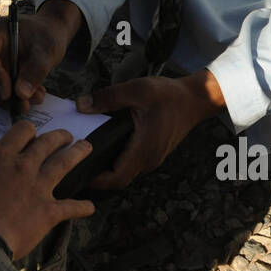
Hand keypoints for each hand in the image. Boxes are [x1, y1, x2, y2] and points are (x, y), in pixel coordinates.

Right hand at [0, 0, 82, 116]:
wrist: (49, 33)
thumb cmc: (47, 35)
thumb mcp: (47, 51)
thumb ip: (35, 71)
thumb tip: (21, 95)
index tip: (9, 93)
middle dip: (1, 94)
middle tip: (24, 105)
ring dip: (9, 99)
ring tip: (35, 98)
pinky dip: (13, 97)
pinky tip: (33, 95)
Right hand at [0, 121, 94, 259]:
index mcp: (0, 157)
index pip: (21, 132)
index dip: (27, 129)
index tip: (30, 129)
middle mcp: (24, 167)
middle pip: (47, 143)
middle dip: (58, 136)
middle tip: (66, 134)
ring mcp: (40, 189)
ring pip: (65, 165)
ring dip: (78, 154)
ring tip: (88, 147)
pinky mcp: (49, 213)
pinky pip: (71, 208)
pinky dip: (82, 207)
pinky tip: (91, 206)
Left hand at [76, 70, 224, 190]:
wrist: (196, 98)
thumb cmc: (169, 95)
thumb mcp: (137, 89)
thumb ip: (108, 98)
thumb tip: (81, 105)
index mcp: (144, 149)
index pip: (116, 178)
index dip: (96, 180)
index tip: (77, 170)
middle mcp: (148, 159)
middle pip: (118, 179)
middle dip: (97, 176)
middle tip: (74, 163)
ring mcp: (152, 157)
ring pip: (125, 171)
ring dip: (106, 168)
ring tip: (84, 154)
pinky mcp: (153, 152)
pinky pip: (131, 163)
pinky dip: (116, 160)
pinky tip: (103, 145)